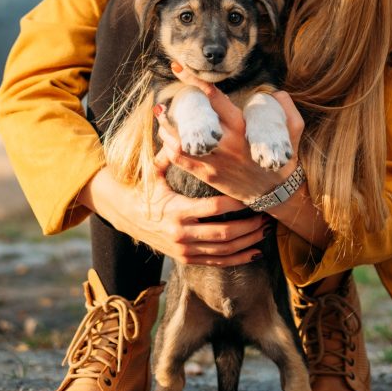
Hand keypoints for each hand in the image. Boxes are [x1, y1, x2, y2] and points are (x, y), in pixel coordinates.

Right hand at [77, 165, 270, 266]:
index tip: (251, 195)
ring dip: (247, 242)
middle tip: (267, 216)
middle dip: (248, 227)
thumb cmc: (143, 187)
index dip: (234, 203)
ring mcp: (184, 250)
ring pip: (223, 251)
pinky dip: (237, 259)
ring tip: (265, 230)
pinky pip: (217, 263)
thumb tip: (177, 127)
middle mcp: (181, 234)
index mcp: (176, 211)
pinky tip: (255, 251)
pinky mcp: (186, 258)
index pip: (212, 208)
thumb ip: (169, 152)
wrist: (124, 215)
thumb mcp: (153, 171)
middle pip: (223, 234)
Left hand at [154, 63, 303, 202]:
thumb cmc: (282, 158)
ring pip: (179, 141)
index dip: (193, 80)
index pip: (213, 97)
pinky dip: (168, 148)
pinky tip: (166, 138)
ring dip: (166, 128)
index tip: (177, 67)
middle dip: (173, 107)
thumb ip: (287, 107)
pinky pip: (180, 160)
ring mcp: (214, 160)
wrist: (276, 193)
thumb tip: (275, 91)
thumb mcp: (294, 130)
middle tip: (163, 101)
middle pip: (192, 118)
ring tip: (160, 117)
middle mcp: (225, 141)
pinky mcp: (207, 174)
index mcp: (242, 126)